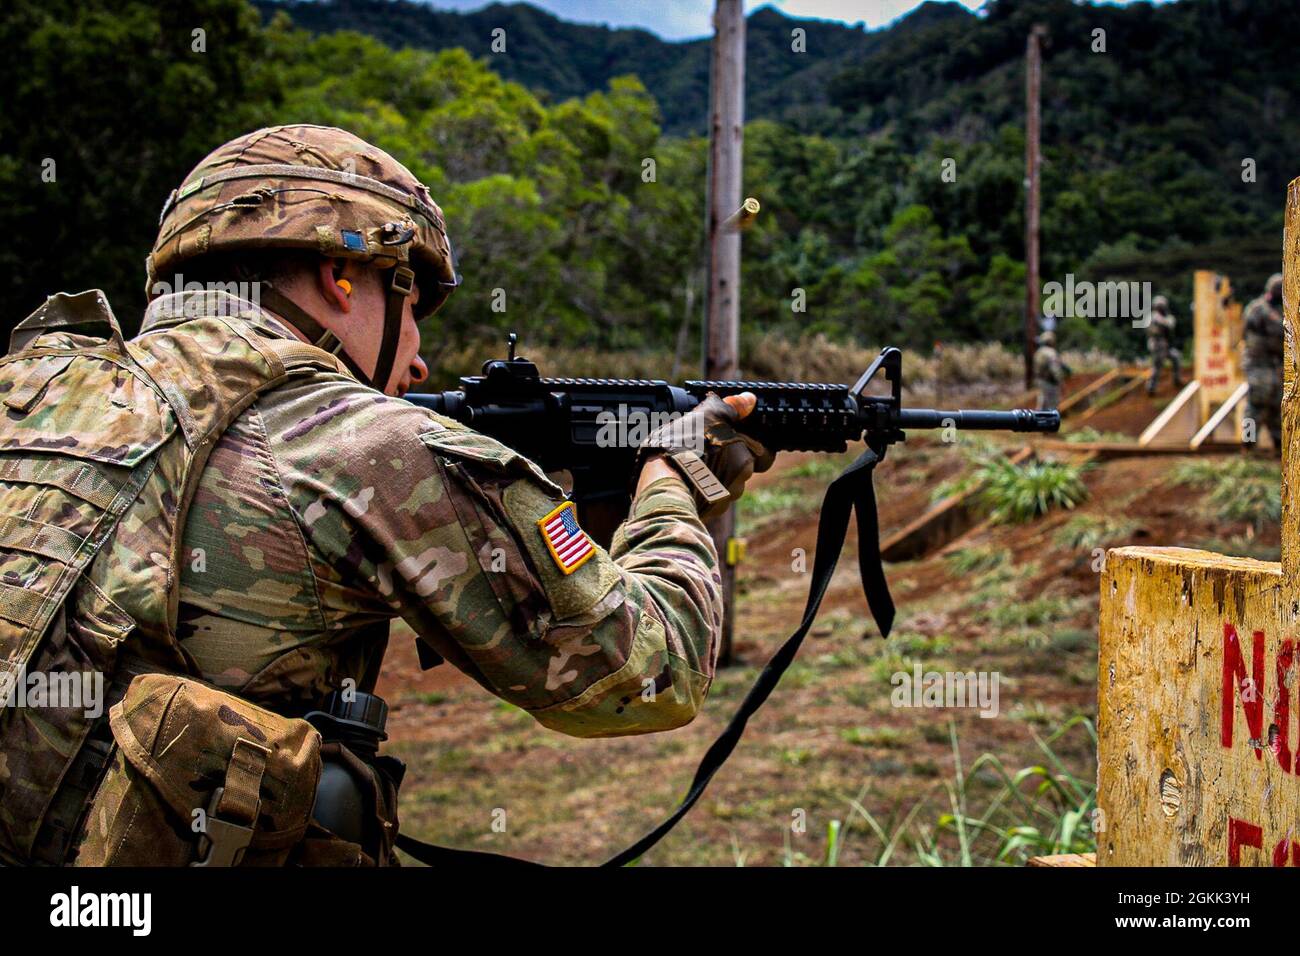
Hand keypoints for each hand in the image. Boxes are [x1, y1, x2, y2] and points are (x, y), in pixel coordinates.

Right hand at [638, 391, 774, 521]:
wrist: (663, 485)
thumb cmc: (684, 449)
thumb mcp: (706, 417)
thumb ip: (730, 408)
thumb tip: (749, 400)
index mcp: (746, 458)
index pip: (764, 454)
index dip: (749, 446)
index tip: (733, 441)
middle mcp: (740, 482)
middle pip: (741, 469)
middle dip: (727, 462)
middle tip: (705, 450)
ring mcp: (723, 500)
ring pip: (725, 486)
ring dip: (713, 477)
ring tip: (692, 466)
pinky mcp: (706, 513)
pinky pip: (709, 500)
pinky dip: (701, 492)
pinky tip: (686, 481)